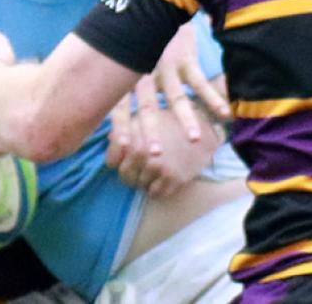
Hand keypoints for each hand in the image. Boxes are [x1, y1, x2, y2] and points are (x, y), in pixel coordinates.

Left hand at [106, 96, 222, 197]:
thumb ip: (126, 127)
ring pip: (140, 185)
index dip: (117, 162)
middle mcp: (141, 150)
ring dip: (146, 182)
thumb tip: (109, 137)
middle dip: (132, 175)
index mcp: (132, 135)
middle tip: (143, 169)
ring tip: (157, 170)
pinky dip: (157, 189)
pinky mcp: (171, 177)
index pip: (111, 161)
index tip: (124, 161)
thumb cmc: (171, 124)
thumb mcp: (147, 117)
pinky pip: (155, 193)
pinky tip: (164, 178)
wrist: (202, 131)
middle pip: (124, 176)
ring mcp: (156, 165)